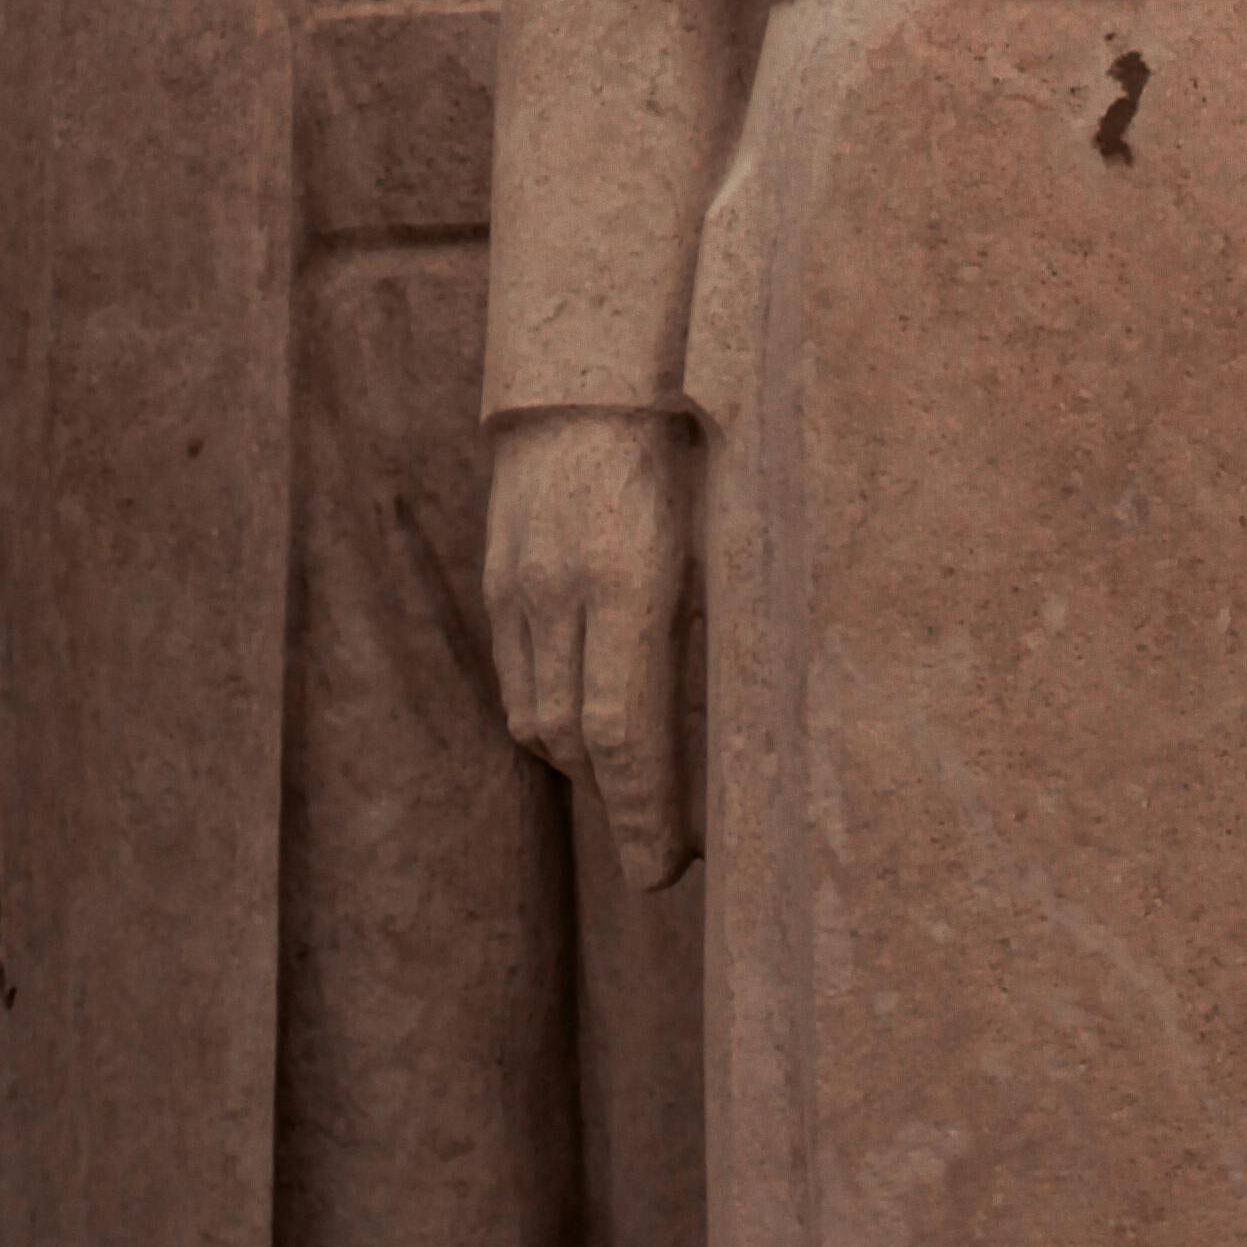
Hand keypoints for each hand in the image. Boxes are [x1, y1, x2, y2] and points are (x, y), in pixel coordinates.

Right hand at [486, 405, 697, 886]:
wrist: (588, 374)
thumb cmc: (683, 451)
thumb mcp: (721, 533)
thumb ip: (718, 627)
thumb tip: (748, 731)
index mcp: (627, 578)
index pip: (623, 732)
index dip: (644, 814)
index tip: (666, 872)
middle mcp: (560, 589)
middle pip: (575, 741)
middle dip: (622, 806)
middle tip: (665, 849)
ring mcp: (518, 584)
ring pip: (537, 719)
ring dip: (585, 769)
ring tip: (636, 789)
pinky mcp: (498, 578)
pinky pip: (518, 680)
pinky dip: (553, 722)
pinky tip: (592, 727)